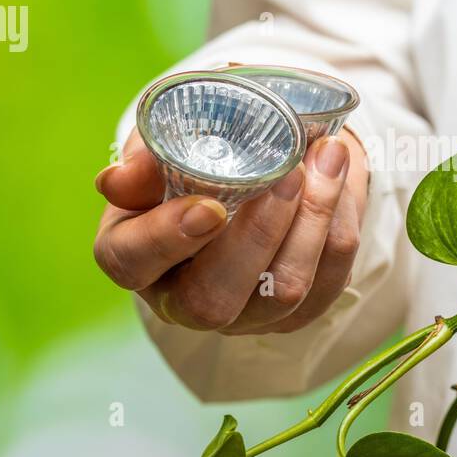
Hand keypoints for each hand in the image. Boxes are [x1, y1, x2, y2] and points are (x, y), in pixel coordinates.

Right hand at [93, 126, 368, 333]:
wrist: (258, 161)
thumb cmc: (196, 151)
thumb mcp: (163, 141)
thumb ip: (146, 157)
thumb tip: (119, 180)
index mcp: (134, 254)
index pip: (132, 261)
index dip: (166, 239)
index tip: (209, 205)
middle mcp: (182, 299)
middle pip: (212, 300)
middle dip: (257, 237)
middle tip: (287, 174)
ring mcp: (242, 314)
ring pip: (282, 292)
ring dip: (312, 222)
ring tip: (326, 158)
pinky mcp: (295, 312)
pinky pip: (328, 281)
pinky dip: (338, 226)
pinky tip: (338, 178)